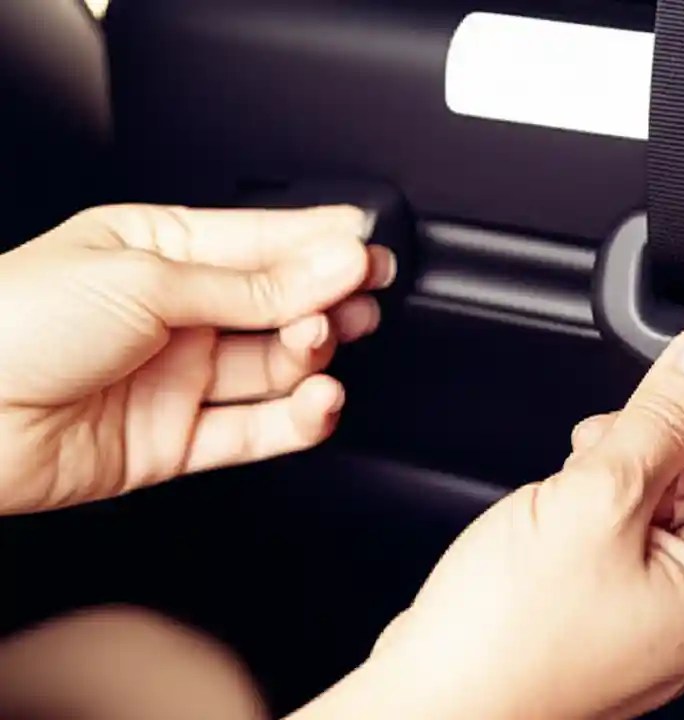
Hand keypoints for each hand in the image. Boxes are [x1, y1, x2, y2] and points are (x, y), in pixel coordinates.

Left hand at [0, 204, 394, 514]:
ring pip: (274, 367)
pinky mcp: (177, 439)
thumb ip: (251, 283)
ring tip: (324, 343)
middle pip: (278, 305)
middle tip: (363, 297)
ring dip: (311, 355)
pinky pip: (256, 428)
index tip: (370, 248)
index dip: (320, 245)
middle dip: (326, 300)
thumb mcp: (146, 280)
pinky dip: (297, 418)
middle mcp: (175, 313)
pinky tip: (319, 400)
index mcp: (159, 249)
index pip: (262, 241)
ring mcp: (177, 377)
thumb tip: (332, 261)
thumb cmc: (14, 324)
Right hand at [293, 323, 683, 719]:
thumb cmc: (510, 640)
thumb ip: (666, 418)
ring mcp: (661, 604)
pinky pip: (641, 526)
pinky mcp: (616, 599)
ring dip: (645, 456)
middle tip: (641, 411)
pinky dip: (616, 489)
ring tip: (593, 453)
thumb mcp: (598, 500)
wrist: (433, 701)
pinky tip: (574, 482)